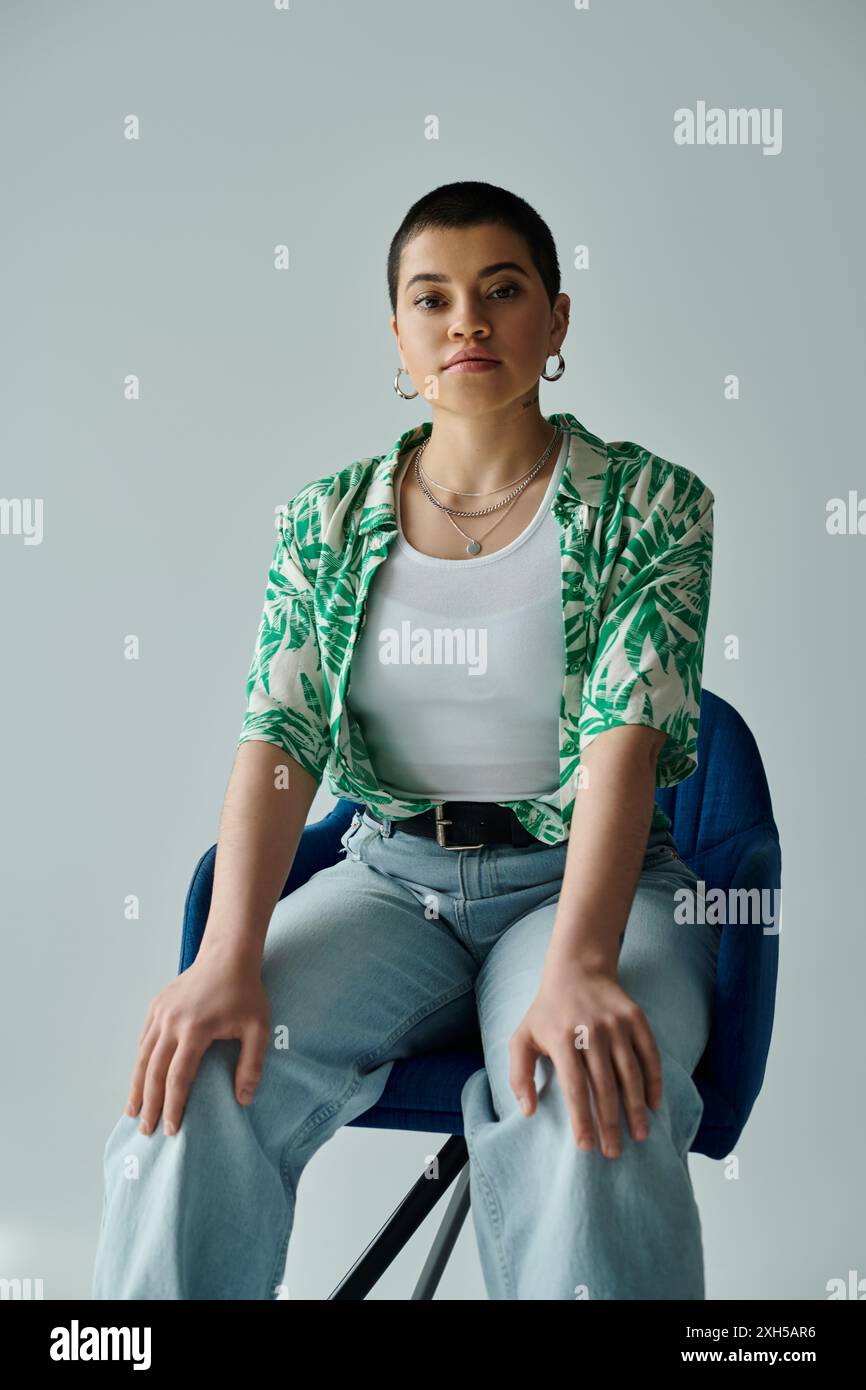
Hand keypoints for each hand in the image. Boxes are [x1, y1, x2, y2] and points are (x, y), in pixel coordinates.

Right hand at [125, 945, 269, 1137]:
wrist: (228, 954)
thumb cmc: (245, 991)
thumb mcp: (258, 1028)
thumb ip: (251, 1065)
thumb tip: (243, 1100)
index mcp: (195, 1030)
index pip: (178, 1078)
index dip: (173, 1106)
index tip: (171, 1129)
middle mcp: (171, 1022)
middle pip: (152, 1072)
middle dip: (149, 1104)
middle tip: (145, 1131)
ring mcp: (160, 1012)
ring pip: (142, 1056)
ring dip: (136, 1086)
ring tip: (132, 1111)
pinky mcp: (157, 1005)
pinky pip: (144, 1039)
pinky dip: (140, 1061)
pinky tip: (139, 1078)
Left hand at [508, 961, 662, 1157]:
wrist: (577, 970)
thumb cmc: (547, 1012)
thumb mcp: (522, 1038)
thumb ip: (519, 1075)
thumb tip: (527, 1111)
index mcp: (561, 1039)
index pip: (575, 1088)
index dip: (582, 1120)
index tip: (587, 1147)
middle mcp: (590, 1031)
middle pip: (605, 1086)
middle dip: (610, 1123)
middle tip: (613, 1153)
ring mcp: (616, 1024)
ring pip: (631, 1074)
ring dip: (636, 1109)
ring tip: (639, 1136)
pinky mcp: (635, 1018)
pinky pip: (649, 1054)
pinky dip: (654, 1081)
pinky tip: (653, 1105)